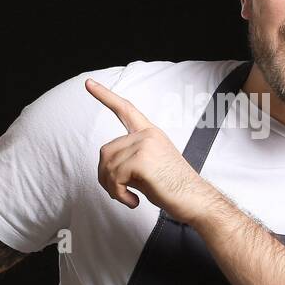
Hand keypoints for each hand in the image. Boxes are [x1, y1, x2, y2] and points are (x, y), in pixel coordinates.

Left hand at [86, 78, 217, 224]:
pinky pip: (114, 177)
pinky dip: (118, 193)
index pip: (125, 109)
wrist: (194, 200)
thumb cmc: (174, 188)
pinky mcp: (141, 159)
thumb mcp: (149, 166)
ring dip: (113, 188)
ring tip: (128, 197)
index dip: (105, 96)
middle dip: (106, 176)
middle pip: (106, 150)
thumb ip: (130, 158)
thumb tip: (106, 168)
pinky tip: (133, 201)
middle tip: (119, 192)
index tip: (89, 83)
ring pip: (108, 165)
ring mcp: (145, 144)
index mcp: (150, 133)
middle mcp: (147, 135)